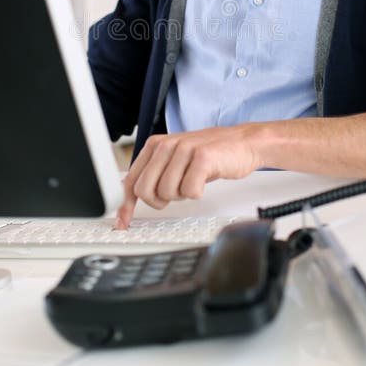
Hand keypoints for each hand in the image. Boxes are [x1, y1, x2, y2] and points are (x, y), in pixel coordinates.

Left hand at [114, 124, 264, 227]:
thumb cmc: (209, 155)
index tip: (123, 222)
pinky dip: (197, 193)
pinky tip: (203, 180)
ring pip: (167, 193)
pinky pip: (190, 191)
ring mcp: (184, 149)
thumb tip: (129, 196)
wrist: (243, 143)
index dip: (126, 205)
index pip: (131, 180)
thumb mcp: (175, 160)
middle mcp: (166, 145)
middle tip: (175, 194)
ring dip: (182, 195)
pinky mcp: (202, 157)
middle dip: (159, 201)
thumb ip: (153, 173)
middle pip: (145, 190)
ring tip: (192, 181)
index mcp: (155, 145)